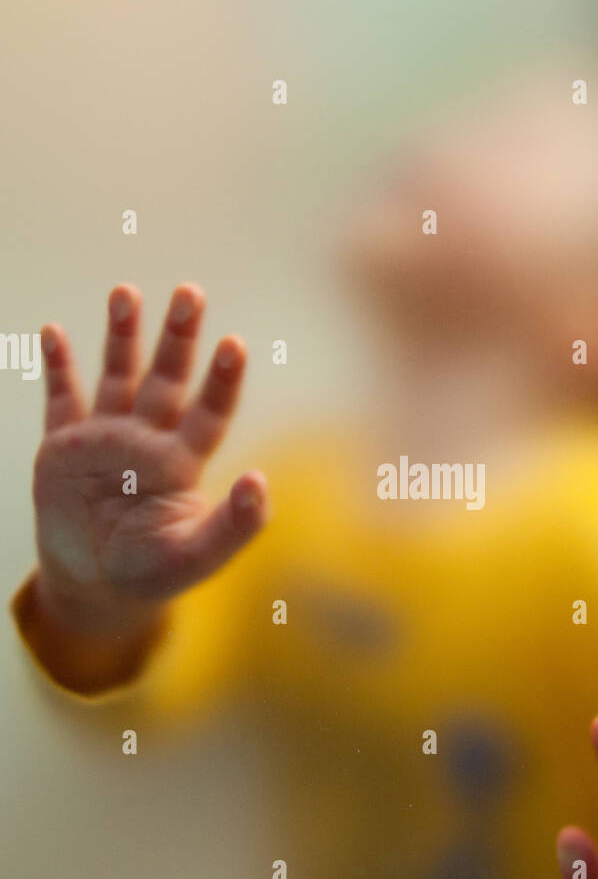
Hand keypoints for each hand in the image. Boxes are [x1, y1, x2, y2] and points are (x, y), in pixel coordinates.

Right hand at [33, 283, 267, 636]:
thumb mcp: (194, 557)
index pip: (210, 411)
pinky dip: (57, 367)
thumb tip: (261, 482)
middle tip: (191, 292)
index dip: (222, 380)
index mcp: (183, 461)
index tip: (235, 345)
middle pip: (168, 377)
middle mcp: (149, 438)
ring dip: (123, 335)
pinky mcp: (63, 447)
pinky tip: (55, 332)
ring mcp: (106, 436)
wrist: (95, 586)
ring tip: (127, 292)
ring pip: (118, 374)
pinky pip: (61, 399)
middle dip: (178, 336)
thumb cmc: (151, 573)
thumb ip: (232, 526)